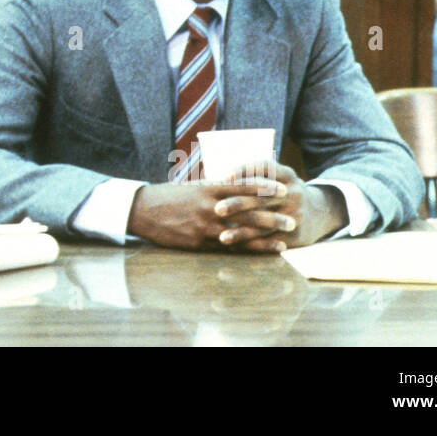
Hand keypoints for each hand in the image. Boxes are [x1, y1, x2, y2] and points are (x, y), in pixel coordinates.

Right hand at [127, 178, 291, 250]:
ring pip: (241, 232)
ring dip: (266, 236)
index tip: (281, 188)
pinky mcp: (199, 242)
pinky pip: (227, 247)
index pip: (242, 185)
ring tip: (285, 239)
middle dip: (273, 216)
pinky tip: (260, 252)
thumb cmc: (168, 196)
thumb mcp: (192, 186)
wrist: (143, 210)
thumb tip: (234, 184)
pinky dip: (247, 249)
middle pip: (247, 211)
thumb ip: (214, 188)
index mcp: (209, 188)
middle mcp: (210, 206)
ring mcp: (205, 226)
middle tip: (293, 218)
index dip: (263, 186)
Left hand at [209, 163, 346, 249]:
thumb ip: (254, 176)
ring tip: (222, 236)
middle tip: (216, 208)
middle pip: (263, 197)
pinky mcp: (297, 233)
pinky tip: (238, 248)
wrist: (320, 212)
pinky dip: (254, 243)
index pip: (265, 167)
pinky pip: (272, 239)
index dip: (245, 171)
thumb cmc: (283, 192)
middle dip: (238, 204)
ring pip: (265, 223)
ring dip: (242, 231)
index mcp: (286, 175)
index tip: (224, 177)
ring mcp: (296, 213)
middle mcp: (293, 192)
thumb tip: (216, 178)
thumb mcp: (278, 178)